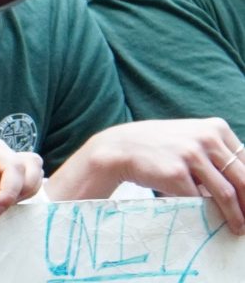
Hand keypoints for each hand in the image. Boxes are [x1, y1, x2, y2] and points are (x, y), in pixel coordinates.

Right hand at [50, 118, 244, 234]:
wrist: (123, 147)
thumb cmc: (163, 147)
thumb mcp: (193, 140)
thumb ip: (219, 155)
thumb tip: (244, 190)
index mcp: (215, 127)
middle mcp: (206, 137)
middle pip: (243, 179)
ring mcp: (191, 154)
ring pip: (227, 194)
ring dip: (236, 217)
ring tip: (238, 228)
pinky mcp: (177, 173)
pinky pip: (201, 201)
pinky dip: (208, 214)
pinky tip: (208, 220)